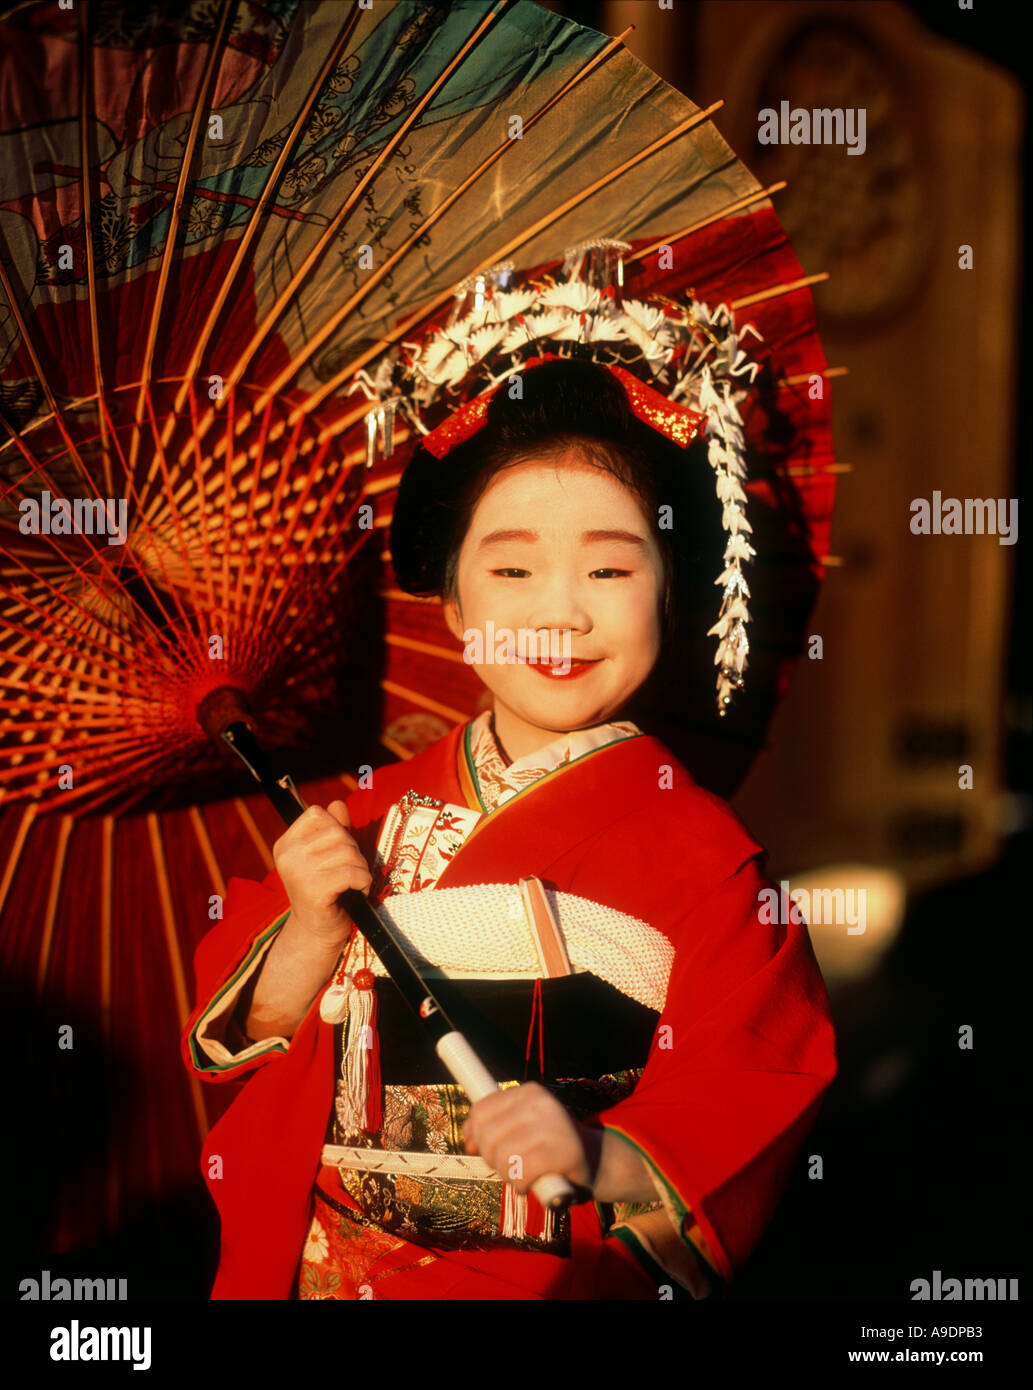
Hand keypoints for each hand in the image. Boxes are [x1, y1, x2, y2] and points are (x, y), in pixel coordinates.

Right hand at [272, 800, 371, 946]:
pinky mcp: (314, 891)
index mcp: (286, 844)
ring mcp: (298, 873)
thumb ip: (334, 828)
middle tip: (349, 871)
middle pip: (337, 832)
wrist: (317, 932)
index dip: (337, 828)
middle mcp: (287, 855)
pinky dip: (363, 882)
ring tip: (353, 883)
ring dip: (360, 868)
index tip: (337, 851)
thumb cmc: (326, 890)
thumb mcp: (328, 855)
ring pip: (349, 852)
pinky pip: (353, 873)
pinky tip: (357, 892)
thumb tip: (338, 803)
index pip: (318, 813)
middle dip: (353, 850)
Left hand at [462, 1082, 596, 1196]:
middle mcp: (543, 1102)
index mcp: (530, 1091)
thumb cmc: (551, 1147)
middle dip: (492, 1158)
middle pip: (487, 1134)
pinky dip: (521, 1185)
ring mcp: (556, 1125)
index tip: (484, 1148)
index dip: (474, 1135)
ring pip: (502, 1156)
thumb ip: (493, 1130)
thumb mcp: (521, 1130)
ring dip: (508, 1175)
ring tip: (524, 1174)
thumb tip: (468, 1141)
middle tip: (510, 1166)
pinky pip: (522, 1172)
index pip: (481, 1111)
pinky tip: (532, 1184)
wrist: (598, 1162)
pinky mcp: (566, 1151)